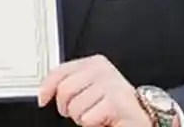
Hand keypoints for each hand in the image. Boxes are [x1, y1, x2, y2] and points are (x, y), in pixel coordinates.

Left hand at [37, 55, 151, 126]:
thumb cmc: (114, 106)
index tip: (43, 99)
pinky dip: (93, 124)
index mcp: (94, 63)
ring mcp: (109, 84)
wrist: (140, 119)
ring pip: (75, 107)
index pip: (60, 71)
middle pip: (64, 90)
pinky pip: (88, 118)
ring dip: (82, 118)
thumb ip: (70, 84)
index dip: (47, 87)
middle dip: (67, 108)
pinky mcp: (114, 101)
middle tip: (80, 112)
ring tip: (96, 115)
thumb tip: (46, 91)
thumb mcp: (89, 88)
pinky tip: (104, 120)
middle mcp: (102, 70)